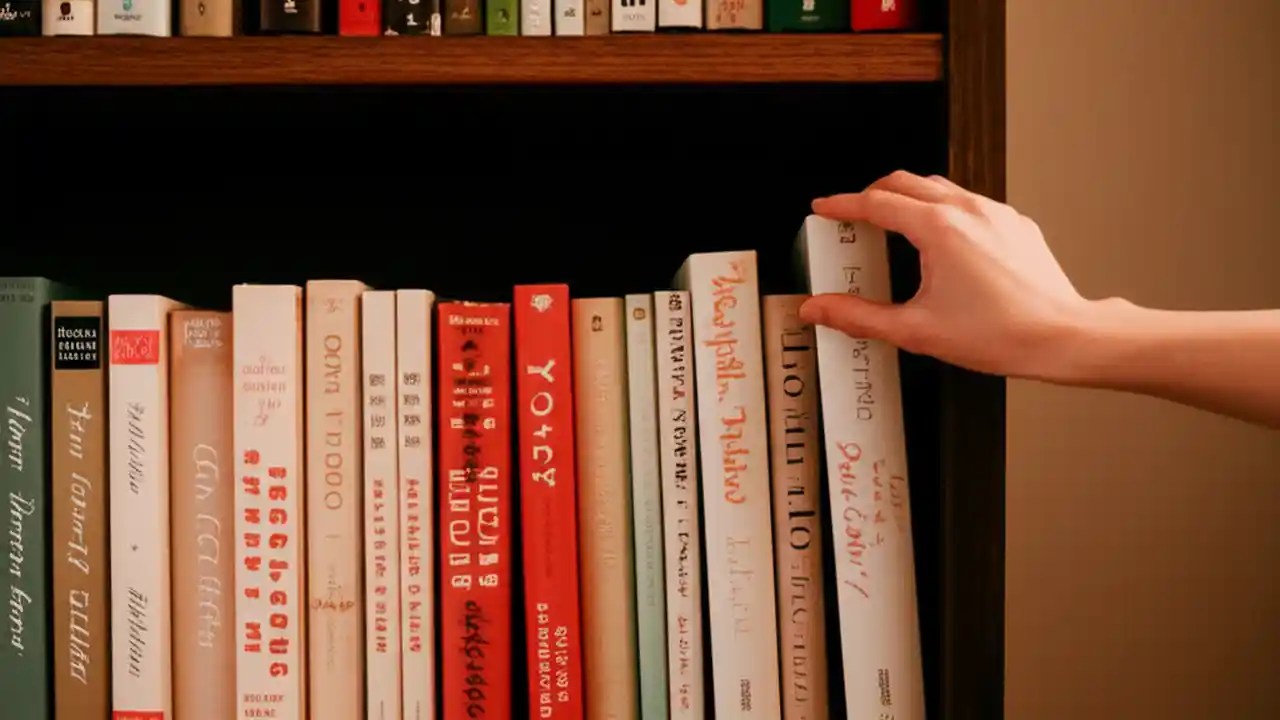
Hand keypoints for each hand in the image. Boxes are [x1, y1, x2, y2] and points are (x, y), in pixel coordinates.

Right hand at [798, 170, 1093, 380]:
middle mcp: (968, 211)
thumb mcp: (916, 330)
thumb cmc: (1002, 334)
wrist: (1061, 337)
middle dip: (872, 192)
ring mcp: (995, 214)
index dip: (843, 204)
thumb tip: (821, 309)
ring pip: (940, 187)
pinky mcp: (1015, 224)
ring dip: (909, 197)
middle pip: (905, 182)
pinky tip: (942, 240)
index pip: (876, 203)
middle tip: (854, 213)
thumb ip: (859, 317)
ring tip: (895, 223)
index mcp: (939, 230)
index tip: (825, 207)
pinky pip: (970, 203)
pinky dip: (944, 210)